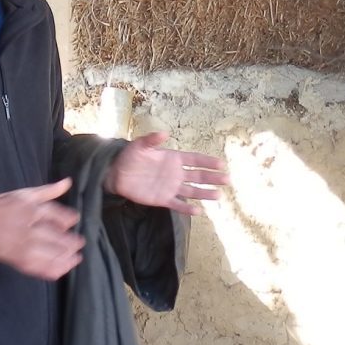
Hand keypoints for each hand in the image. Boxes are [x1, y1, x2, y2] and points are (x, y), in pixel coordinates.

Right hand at [0, 178, 83, 280]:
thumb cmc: (0, 206)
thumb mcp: (24, 193)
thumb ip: (48, 190)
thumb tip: (68, 182)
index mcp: (31, 209)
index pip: (58, 215)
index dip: (70, 219)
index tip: (75, 221)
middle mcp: (28, 227)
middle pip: (57, 237)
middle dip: (71, 242)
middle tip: (80, 243)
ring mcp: (21, 244)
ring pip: (49, 254)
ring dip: (66, 258)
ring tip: (76, 259)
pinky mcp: (14, 258)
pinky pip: (36, 267)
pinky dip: (50, 270)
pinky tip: (61, 270)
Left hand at [106, 131, 229, 215]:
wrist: (117, 174)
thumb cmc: (130, 156)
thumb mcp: (140, 145)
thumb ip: (152, 139)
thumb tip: (164, 133)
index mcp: (174, 158)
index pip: (195, 160)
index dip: (208, 162)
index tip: (221, 164)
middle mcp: (176, 173)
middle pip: (198, 176)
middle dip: (213, 177)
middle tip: (227, 180)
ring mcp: (171, 187)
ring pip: (192, 191)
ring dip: (205, 193)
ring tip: (218, 196)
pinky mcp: (163, 199)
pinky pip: (178, 204)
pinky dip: (187, 208)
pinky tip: (198, 211)